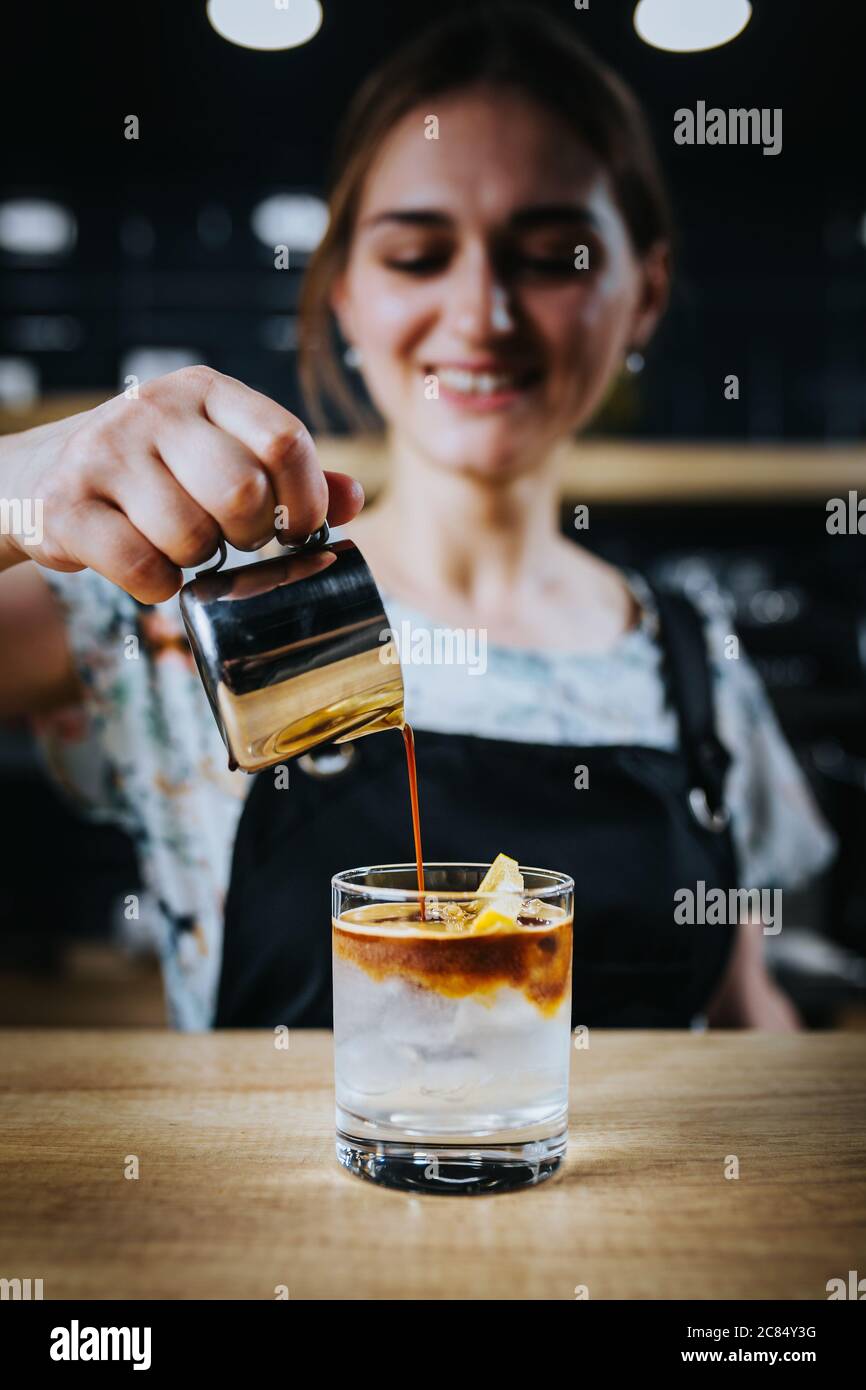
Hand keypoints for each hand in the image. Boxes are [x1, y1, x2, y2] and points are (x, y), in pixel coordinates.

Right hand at [0, 366, 363, 601]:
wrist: (37, 477)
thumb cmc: (149, 472)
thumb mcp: (217, 452)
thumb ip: (285, 473)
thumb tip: (354, 500)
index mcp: (205, 391)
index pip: (286, 439)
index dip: (306, 498)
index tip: (297, 530)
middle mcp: (154, 410)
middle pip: (244, 491)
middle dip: (249, 536)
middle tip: (232, 542)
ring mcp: (105, 453)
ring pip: (193, 537)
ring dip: (197, 563)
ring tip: (179, 548)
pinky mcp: (65, 504)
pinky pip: (144, 568)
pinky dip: (157, 586)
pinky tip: (148, 570)